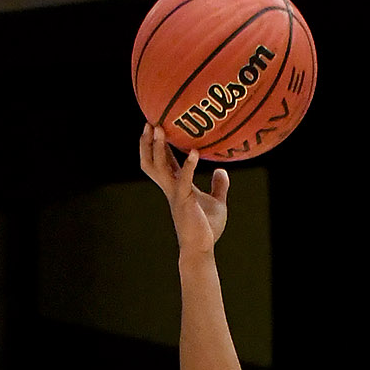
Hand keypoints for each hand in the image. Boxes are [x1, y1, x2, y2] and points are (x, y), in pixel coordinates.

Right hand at [140, 124, 228, 254]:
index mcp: (176, 186)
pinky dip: (189, 165)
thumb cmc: (207, 229)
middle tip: (150, 121)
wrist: (202, 248)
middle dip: (147, 143)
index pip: (163, 161)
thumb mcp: (217, 203)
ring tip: (160, 128)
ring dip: (158, 147)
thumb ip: (218, 186)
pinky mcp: (184, 201)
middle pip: (151, 161)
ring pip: (159, 167)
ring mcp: (175, 194)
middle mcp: (170, 188)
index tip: (157, 125)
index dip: (158, 144)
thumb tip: (222, 170)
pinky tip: (194, 151)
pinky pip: (184, 180)